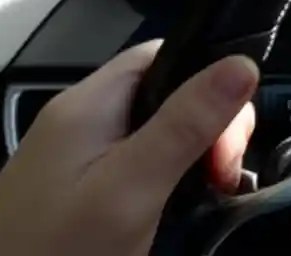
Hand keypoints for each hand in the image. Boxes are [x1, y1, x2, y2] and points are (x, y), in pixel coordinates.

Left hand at [0, 40, 258, 255]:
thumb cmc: (49, 252)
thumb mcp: (131, 186)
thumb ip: (185, 125)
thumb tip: (240, 65)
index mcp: (91, 104)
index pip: (168, 55)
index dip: (212, 84)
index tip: (230, 137)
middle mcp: (84, 122)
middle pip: (170, 95)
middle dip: (209, 131)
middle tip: (218, 179)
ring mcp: (80, 158)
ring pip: (160, 135)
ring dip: (193, 161)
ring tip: (201, 200)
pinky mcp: (82, 190)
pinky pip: (141, 167)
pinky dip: (169, 184)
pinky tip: (173, 211)